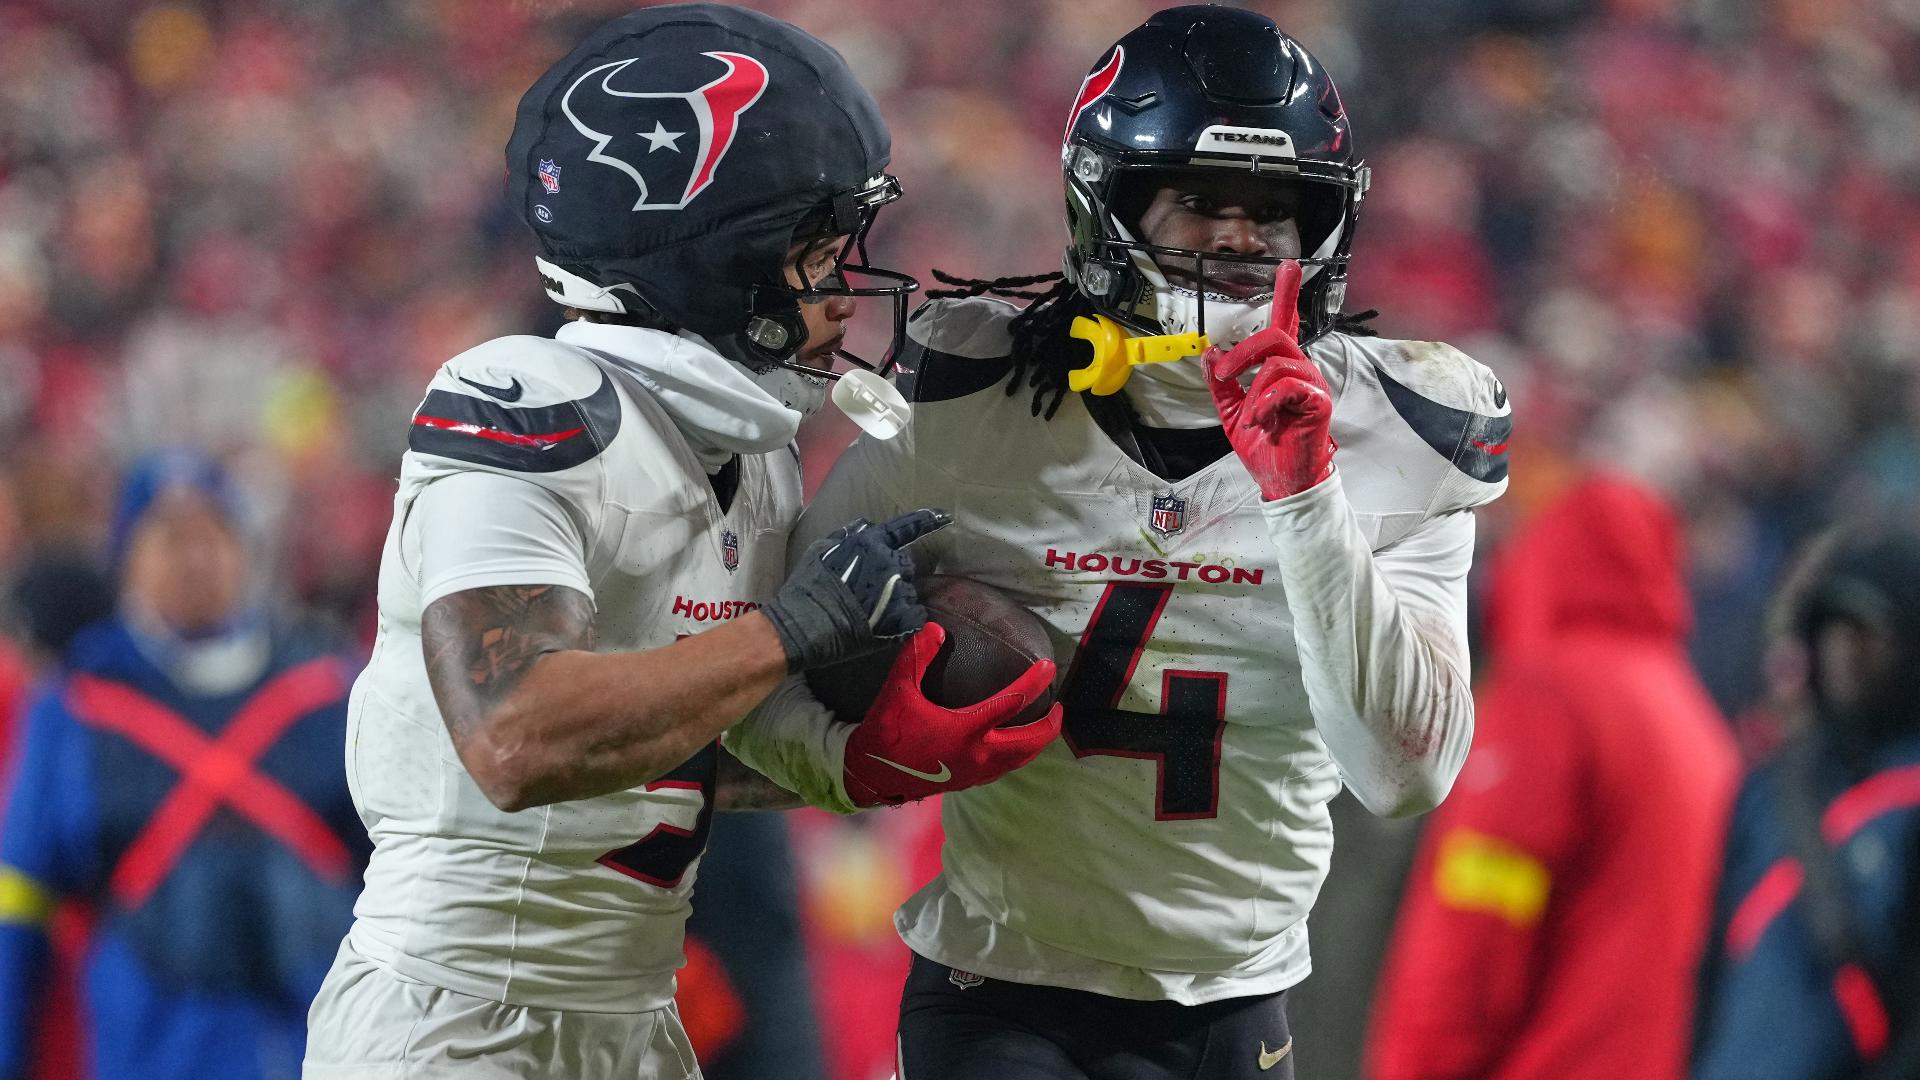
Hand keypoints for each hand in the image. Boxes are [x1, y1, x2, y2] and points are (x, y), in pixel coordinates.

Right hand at [765, 509, 951, 671]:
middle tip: (868, 594)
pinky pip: (915, 616)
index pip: (905, 527)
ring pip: (908, 593)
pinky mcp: (903, 617)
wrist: (804, 625)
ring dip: (895, 601)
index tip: (945, 516)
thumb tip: (866, 525)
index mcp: (870, 542)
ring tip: (868, 614)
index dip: (926, 520)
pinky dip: (903, 622)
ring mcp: (899, 590)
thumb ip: (847, 535)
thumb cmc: (807, 587)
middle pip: (905, 566)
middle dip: (893, 576)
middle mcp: (889, 562)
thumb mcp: (820, 550)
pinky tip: (881, 626)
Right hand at [842, 623, 1061, 805]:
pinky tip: (1015, 746)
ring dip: (1038, 743)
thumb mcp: (898, 689)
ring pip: (1021, 759)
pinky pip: (1005, 769)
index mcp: (967, 728)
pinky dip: (1019, 756)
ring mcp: (976, 771)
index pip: (1013, 702)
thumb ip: (916, 657)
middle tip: (1059, 706)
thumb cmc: (887, 730)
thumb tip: (935, 628)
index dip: (1034, 682)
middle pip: (1031, 741)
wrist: (872, 774)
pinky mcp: (969, 780)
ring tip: (1045, 726)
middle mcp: (979, 753)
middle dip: (1051, 724)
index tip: (1048, 667)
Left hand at [1205, 261, 1336, 499]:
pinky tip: (1263, 420)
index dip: (1286, 294)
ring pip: (1278, 361)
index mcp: (1281, 368)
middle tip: (1223, 372)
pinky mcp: (1318, 401)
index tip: (1288, 266)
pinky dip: (1267, 402)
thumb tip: (1209, 352)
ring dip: (1254, 387)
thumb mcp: (1232, 411)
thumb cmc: (1264, 445)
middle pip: (1274, 336)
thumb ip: (1222, 383)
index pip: (1285, 324)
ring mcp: (1312, 384)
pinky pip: (1288, 385)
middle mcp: (1300, 370)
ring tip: (1252, 416)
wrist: (1281, 479)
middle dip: (1243, 352)